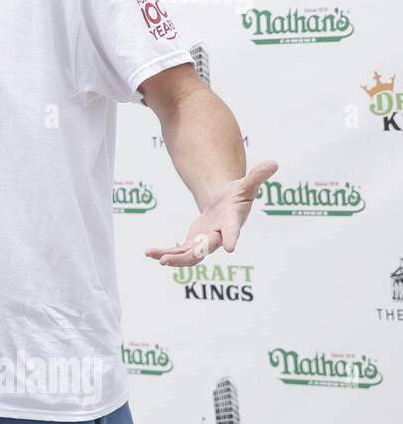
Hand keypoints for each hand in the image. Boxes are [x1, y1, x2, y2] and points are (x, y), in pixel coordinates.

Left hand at [145, 160, 277, 266]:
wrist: (226, 206)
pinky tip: (149, 253)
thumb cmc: (237, 196)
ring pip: (189, 255)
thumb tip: (273, 163)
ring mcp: (205, 243)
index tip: (230, 249)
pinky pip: (178, 251)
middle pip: (204, 249)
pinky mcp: (193, 243)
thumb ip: (257, 177)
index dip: (231, 238)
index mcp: (231, 222)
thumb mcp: (246, 184)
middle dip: (188, 255)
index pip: (233, 231)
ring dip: (172, 257)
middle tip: (171, 260)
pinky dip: (164, 252)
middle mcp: (218, 237)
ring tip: (154, 256)